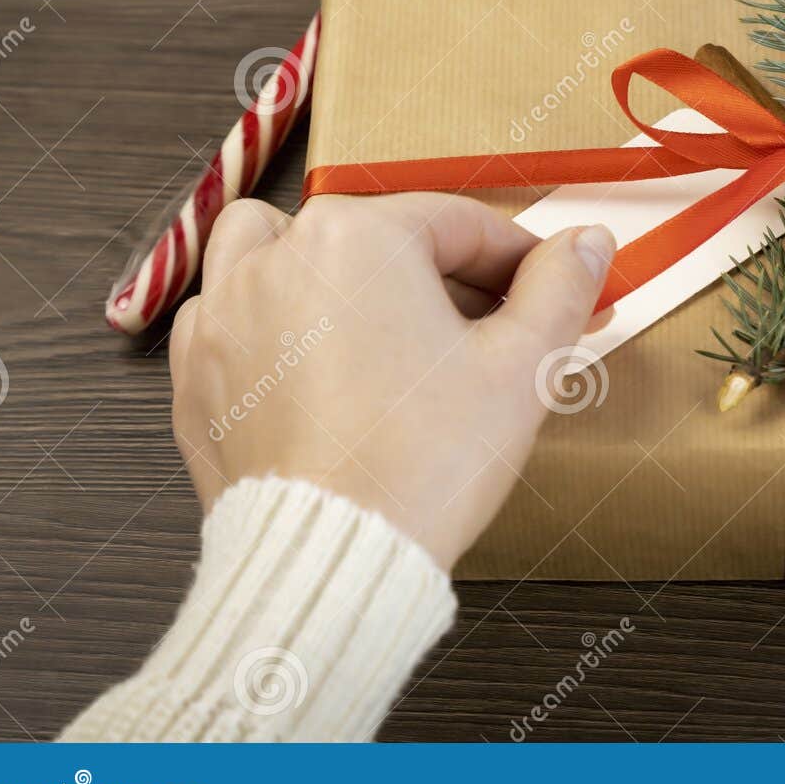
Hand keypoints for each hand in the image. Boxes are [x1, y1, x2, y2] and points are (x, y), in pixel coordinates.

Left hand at [168, 193, 615, 569]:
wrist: (334, 560)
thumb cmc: (423, 463)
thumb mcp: (520, 368)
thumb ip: (560, 288)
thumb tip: (587, 243)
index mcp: (359, 236)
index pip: (461, 224)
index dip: (520, 260)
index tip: (549, 291)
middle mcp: (277, 258)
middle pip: (378, 236)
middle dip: (439, 275)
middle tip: (488, 330)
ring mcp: (223, 316)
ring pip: (275, 249)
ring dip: (329, 266)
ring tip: (375, 316)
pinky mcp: (197, 376)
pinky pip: (229, 317)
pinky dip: (270, 324)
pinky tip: (314, 366)